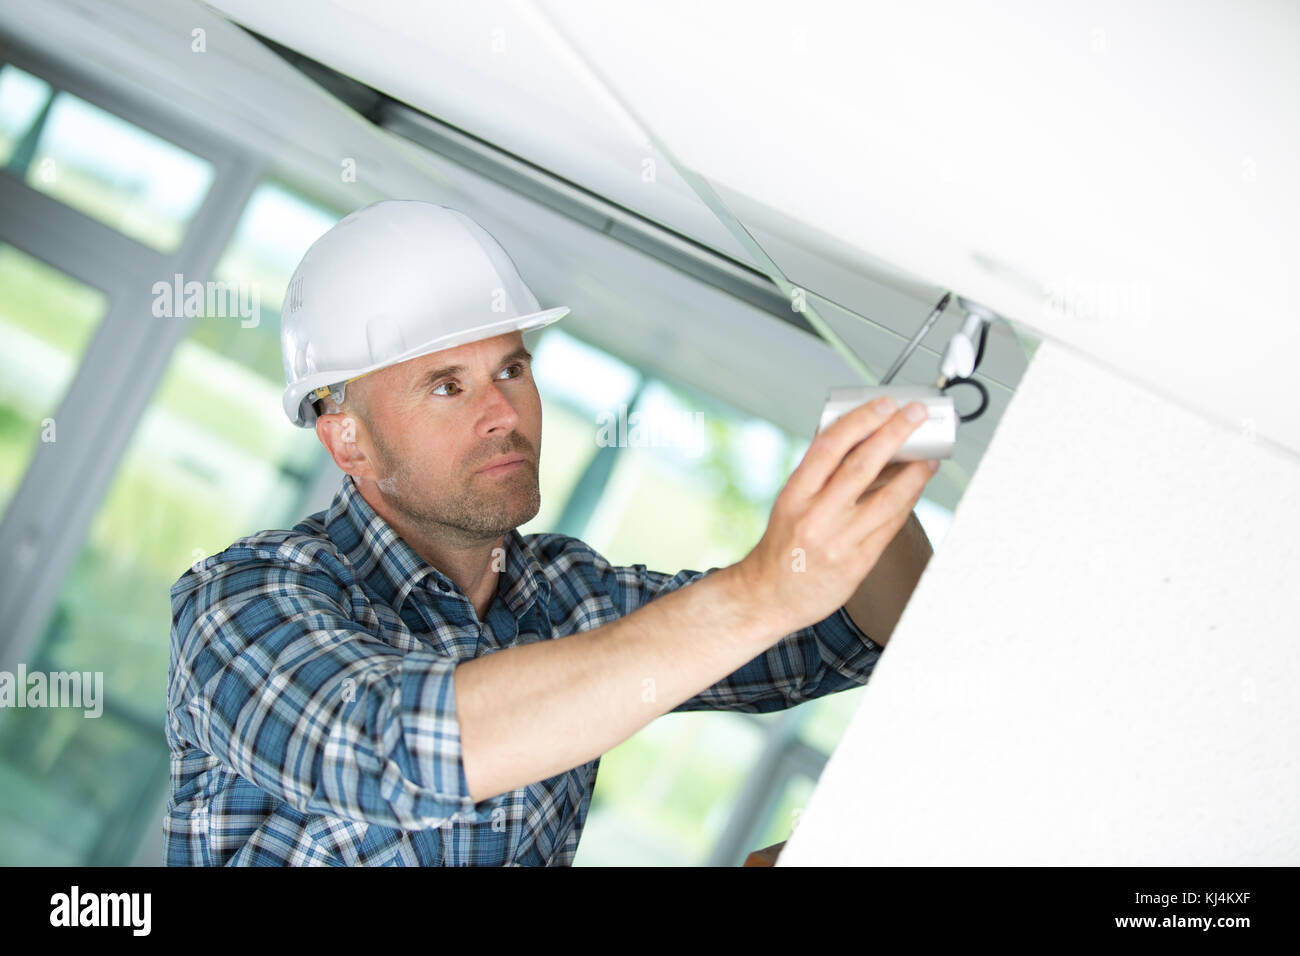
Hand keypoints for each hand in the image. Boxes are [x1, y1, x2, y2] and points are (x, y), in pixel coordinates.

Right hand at [736, 398, 938, 633]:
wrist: (769, 595)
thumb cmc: (782, 546)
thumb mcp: (790, 502)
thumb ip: (819, 475)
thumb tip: (857, 439)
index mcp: (795, 494)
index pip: (829, 446)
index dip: (860, 420)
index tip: (882, 404)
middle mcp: (816, 516)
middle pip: (862, 466)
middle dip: (894, 434)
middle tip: (915, 415)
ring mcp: (838, 541)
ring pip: (886, 499)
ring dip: (914, 473)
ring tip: (928, 457)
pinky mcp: (857, 564)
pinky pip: (890, 527)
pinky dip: (907, 503)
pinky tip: (916, 489)